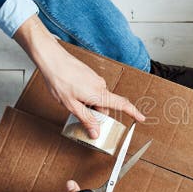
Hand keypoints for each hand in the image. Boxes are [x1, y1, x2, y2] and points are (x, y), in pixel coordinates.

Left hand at [13, 15, 145, 136]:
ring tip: (71, 101)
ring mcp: (96, 79)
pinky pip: (93, 91)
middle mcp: (101, 85)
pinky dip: (86, 96)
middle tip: (81, 117)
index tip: (140, 118)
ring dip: (89, 104)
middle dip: (97, 113)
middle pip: (106, 105)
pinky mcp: (90, 76)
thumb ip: (86, 119)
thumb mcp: (71, 105)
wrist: (52, 59)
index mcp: (99, 94)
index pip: (122, 104)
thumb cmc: (59, 80)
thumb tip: (96, 132)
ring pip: (98, 98)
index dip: (133, 112)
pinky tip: (72, 94)